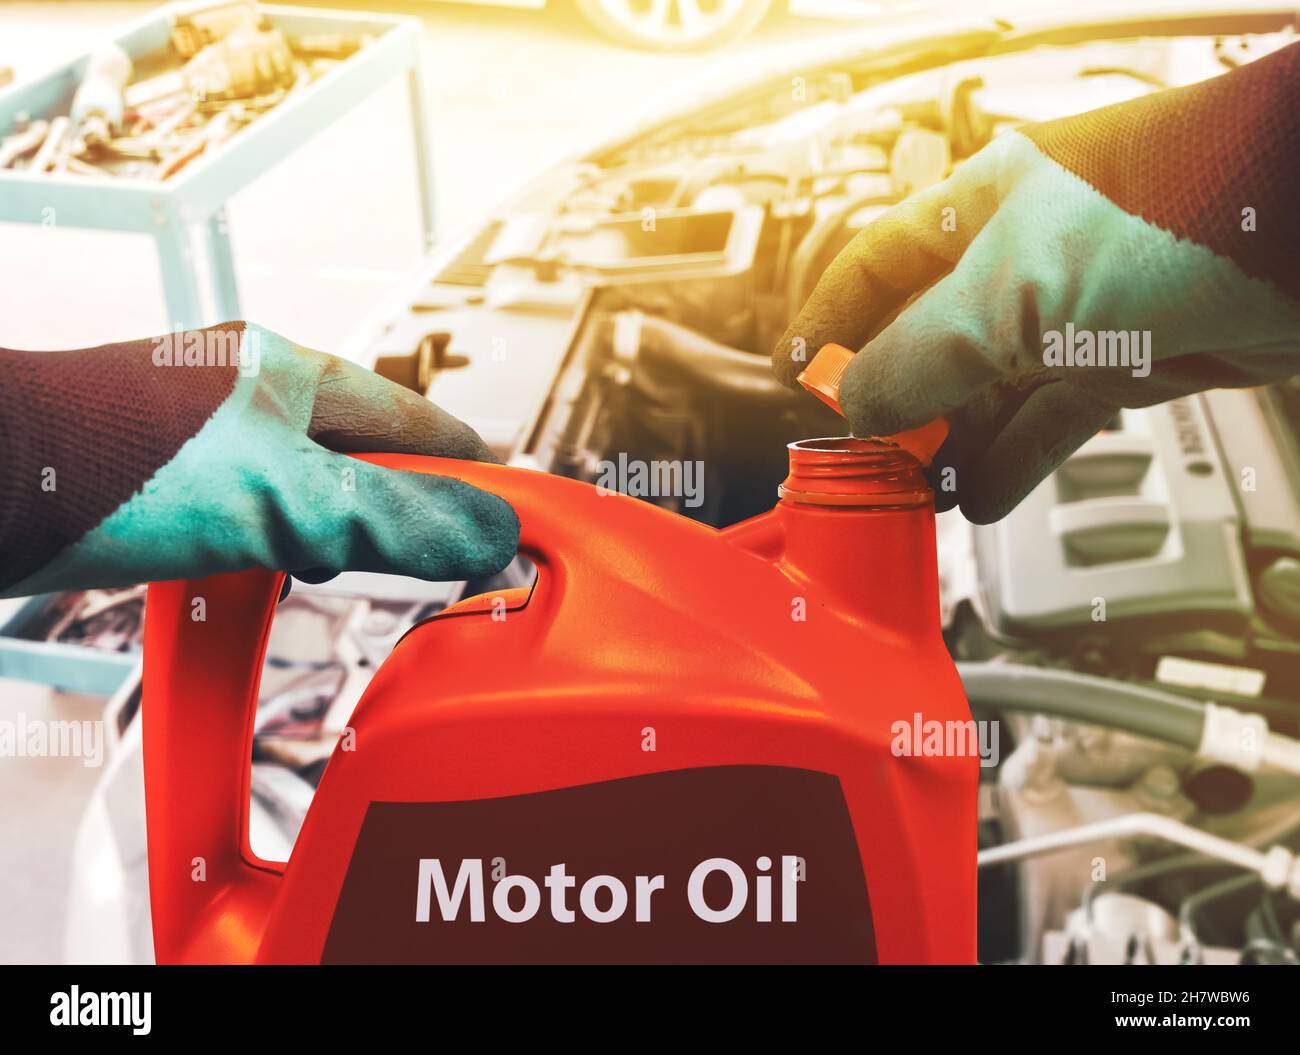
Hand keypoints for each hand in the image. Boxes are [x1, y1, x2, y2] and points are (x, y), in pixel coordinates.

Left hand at [0, 322, 518, 595]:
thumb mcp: (290, 496)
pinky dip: (271, 549)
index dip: (464, 457)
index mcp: (290, 372)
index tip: (505, 493)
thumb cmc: (120, 466)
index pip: (409, 415)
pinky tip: (268, 579)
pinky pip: (248, 514)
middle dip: (399, 503)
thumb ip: (397, 517)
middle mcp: (248, 395)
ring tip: (355, 570)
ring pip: (301, 488)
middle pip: (359, 453)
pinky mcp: (162, 480)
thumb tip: (493, 531)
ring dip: (332, 533)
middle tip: (438, 547)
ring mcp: (203, 436)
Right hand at [774, 42, 1299, 521]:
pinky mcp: (1135, 355)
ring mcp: (1081, 306)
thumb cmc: (1184, 214)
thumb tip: (855, 407)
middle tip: (868, 465)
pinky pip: (1052, 416)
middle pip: (929, 337)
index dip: (831, 327)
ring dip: (952, 445)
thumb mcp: (1010, 294)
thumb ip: (918, 355)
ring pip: (989, 387)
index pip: (874, 266)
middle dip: (895, 404)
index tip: (802, 390)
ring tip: (920, 496)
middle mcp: (1025, 252)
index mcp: (981, 205)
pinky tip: (985, 496)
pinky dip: (1016, 459)